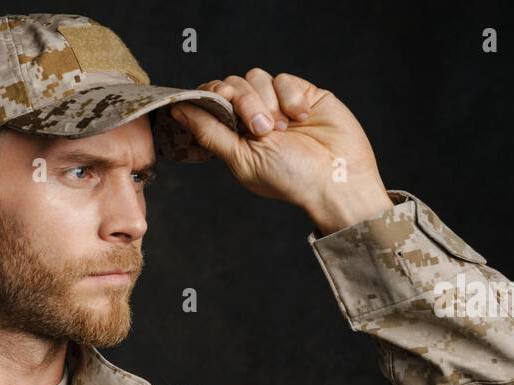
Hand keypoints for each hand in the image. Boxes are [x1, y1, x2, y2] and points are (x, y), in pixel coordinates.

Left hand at [170, 68, 392, 232]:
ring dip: (267, 102)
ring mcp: (277, 103)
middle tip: (262, 130)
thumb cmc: (289, 179)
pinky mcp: (302, 93)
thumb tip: (177, 112)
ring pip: (256, 76)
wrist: (336, 178)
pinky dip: (290, 96)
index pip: (211, 99)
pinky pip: (283, 78)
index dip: (211, 96)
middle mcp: (253, 116)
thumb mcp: (242, 159)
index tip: (219, 104)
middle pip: (232, 84)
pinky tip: (301, 116)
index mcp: (233, 134)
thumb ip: (210, 133)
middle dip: (243, 102)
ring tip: (283, 128)